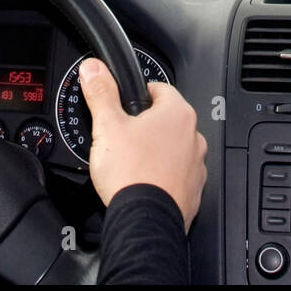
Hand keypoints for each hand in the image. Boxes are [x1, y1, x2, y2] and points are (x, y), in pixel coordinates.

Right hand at [79, 57, 206, 230]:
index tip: (126, 101)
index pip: (160, 88)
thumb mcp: (107, 126)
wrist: (145, 221)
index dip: (138, 93)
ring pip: (174, 147)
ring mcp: (196, 164)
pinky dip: (163, 174)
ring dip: (157, 150)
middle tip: (123, 135)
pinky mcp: (193, 188)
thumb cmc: (131, 175)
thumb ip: (101, 93)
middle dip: (146, 124)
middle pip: (167, 119)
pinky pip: (178, 173)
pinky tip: (144, 180)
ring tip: (132, 160)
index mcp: (177, 113)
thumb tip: (94, 69)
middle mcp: (193, 136)